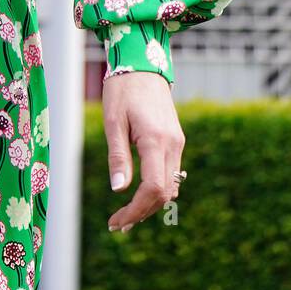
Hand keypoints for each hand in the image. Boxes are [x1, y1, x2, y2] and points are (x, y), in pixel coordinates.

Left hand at [104, 71, 185, 232]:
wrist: (143, 64)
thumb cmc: (122, 89)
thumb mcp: (113, 121)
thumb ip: (118, 156)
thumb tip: (119, 190)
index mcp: (155, 140)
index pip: (153, 188)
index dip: (137, 210)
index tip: (117, 221)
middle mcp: (172, 144)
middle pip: (164, 193)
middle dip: (142, 212)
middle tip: (118, 224)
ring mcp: (177, 142)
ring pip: (171, 186)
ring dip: (151, 204)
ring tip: (126, 216)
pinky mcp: (176, 140)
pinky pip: (171, 173)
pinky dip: (157, 189)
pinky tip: (140, 194)